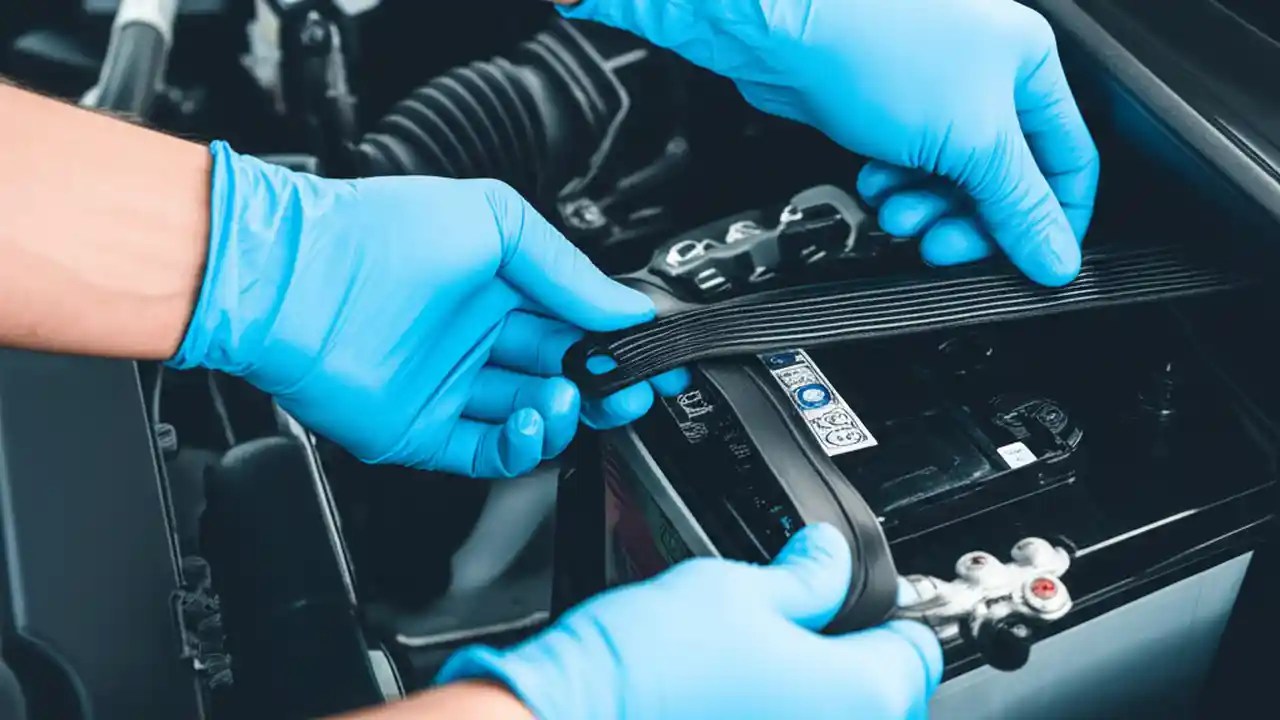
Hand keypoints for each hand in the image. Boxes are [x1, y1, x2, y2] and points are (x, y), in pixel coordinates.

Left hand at [168, 142, 686, 477]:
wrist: (293, 280)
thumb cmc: (378, 234)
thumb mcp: (496, 221)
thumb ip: (567, 271)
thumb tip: (626, 306)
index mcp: (498, 285)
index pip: (575, 320)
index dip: (617, 339)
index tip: (654, 350)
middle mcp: (477, 338)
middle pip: (563, 372)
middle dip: (607, 383)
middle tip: (636, 387)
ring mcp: (451, 387)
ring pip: (534, 417)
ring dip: (566, 413)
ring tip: (572, 394)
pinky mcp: (424, 432)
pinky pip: (490, 453)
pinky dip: (524, 446)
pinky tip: (534, 418)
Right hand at [436, 523, 942, 719]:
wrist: (576, 718)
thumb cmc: (651, 664)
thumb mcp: (736, 585)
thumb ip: (805, 574)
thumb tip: (829, 557)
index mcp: (864, 694)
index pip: (920, 648)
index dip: (890, 612)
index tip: (858, 600)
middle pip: (884, 695)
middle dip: (847, 657)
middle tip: (793, 627)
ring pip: (836, 719)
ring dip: (811, 694)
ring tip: (752, 665)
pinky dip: (775, 718)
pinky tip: (732, 702)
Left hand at [562, 0, 1099, 286]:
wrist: (784, 25)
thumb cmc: (876, 47)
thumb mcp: (973, 142)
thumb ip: (1019, 207)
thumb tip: (1056, 257)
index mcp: (1030, 65)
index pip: (1068, 162)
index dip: (1052, 220)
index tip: (1028, 263)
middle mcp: (987, 70)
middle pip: (1002, 177)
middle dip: (971, 220)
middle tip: (942, 245)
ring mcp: (932, 86)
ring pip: (949, 176)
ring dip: (924, 207)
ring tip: (896, 213)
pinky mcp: (884, 102)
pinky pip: (907, 163)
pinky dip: (893, 183)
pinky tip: (874, 184)